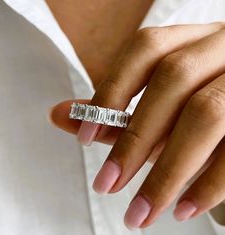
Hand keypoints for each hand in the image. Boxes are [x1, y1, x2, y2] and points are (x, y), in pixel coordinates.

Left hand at [49, 22, 224, 228]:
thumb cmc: (193, 104)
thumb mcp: (156, 106)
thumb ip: (111, 111)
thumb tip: (60, 114)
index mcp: (190, 41)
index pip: (145, 50)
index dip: (111, 91)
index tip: (85, 136)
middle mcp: (221, 48)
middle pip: (173, 80)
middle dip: (134, 139)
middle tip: (106, 184)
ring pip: (207, 113)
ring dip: (167, 171)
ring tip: (140, 213)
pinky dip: (208, 183)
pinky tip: (181, 209)